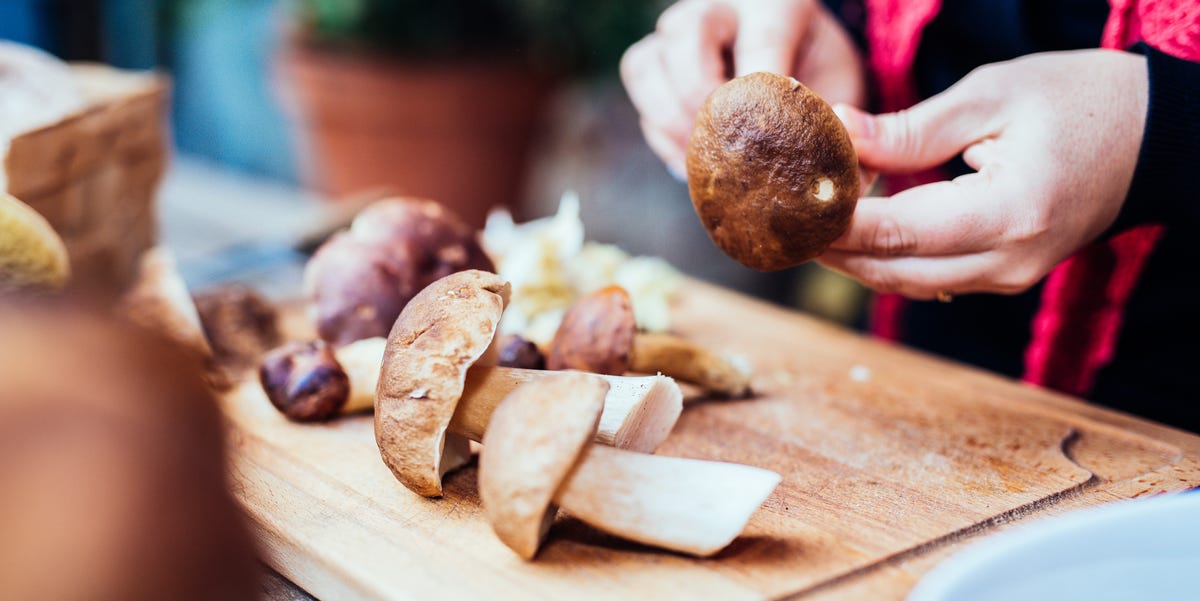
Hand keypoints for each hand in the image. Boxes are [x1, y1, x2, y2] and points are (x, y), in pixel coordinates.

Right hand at [620, 0, 864, 175]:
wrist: (794, 66)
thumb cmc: (817, 75)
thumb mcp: (841, 90)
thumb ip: (843, 129)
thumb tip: (842, 182)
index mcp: (774, 4)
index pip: (761, 38)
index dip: (759, 90)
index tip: (767, 134)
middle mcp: (718, 9)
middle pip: (685, 35)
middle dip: (701, 97)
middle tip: (724, 146)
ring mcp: (677, 36)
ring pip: (646, 63)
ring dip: (670, 118)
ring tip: (701, 161)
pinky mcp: (654, 65)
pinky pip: (641, 98)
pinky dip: (662, 136)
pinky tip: (692, 165)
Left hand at [820, 50, 1148, 299]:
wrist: (1154, 136)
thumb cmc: (1080, 101)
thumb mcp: (990, 97)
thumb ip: (908, 130)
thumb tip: (837, 136)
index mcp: (1009, 213)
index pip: (897, 234)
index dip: (836, 225)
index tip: (789, 205)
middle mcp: (1009, 261)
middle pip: (893, 272)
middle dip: (832, 249)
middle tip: (781, 221)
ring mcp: (1010, 277)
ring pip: (907, 284)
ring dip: (853, 259)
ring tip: (806, 225)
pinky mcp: (1005, 275)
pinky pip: (931, 278)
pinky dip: (887, 259)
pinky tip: (854, 232)